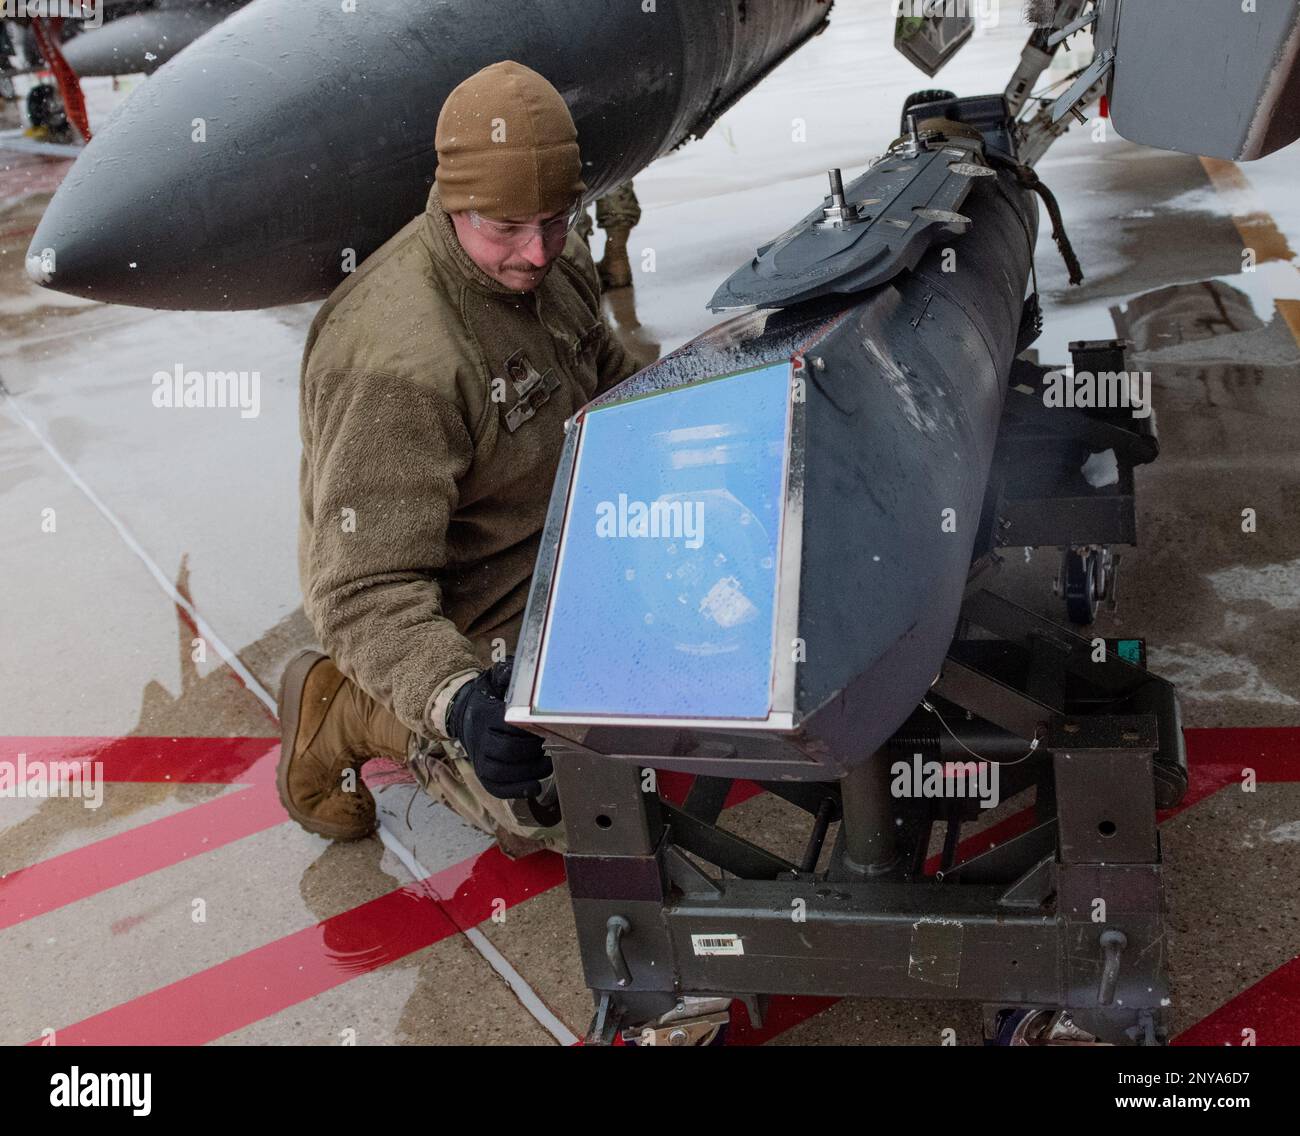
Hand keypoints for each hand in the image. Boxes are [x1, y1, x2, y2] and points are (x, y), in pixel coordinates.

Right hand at [446, 658, 551, 798]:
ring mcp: (479, 758)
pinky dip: (516, 791)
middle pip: (506, 751)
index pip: (507, 724)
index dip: (527, 729)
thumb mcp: (495, 679)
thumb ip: (508, 674)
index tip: (542, 726)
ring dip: (528, 772)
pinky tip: (535, 787)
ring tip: (546, 764)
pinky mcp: (482, 773)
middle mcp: (479, 739)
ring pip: (501, 772)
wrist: (463, 713)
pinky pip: (496, 788)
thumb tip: (523, 670)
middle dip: (531, 751)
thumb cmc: (489, 696)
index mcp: (486, 715)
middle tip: (546, 745)